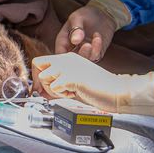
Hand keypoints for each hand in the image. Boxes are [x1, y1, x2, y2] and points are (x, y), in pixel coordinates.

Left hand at [31, 53, 153, 116]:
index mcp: (68, 58)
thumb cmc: (99, 88)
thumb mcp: (73, 85)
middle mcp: (67, 58)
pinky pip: (55, 87)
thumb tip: (40, 92)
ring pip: (44, 77)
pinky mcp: (73, 77)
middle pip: (37, 64)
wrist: (117, 91)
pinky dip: (62, 95)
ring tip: (68, 92)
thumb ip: (57, 86)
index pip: (40, 61)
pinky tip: (74, 93)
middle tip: (52, 92)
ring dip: (52, 89)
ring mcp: (69, 66)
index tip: (41, 90)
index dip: (37, 76)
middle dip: (40, 81)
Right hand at [53, 0, 129, 59]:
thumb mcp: (78, 17)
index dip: (63, 58)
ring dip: (90, 52)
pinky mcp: (96, 53)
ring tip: (95, 38)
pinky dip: (97, 48)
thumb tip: (75, 41)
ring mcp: (84, 52)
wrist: (102, 13)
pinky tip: (98, 36)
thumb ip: (76, 28)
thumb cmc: (86, 14)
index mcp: (63, 40)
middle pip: (72, 61)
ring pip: (84, 61)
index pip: (60, 53)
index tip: (70, 54)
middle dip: (80, 55)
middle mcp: (72, 48)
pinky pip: (96, 57)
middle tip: (87, 45)